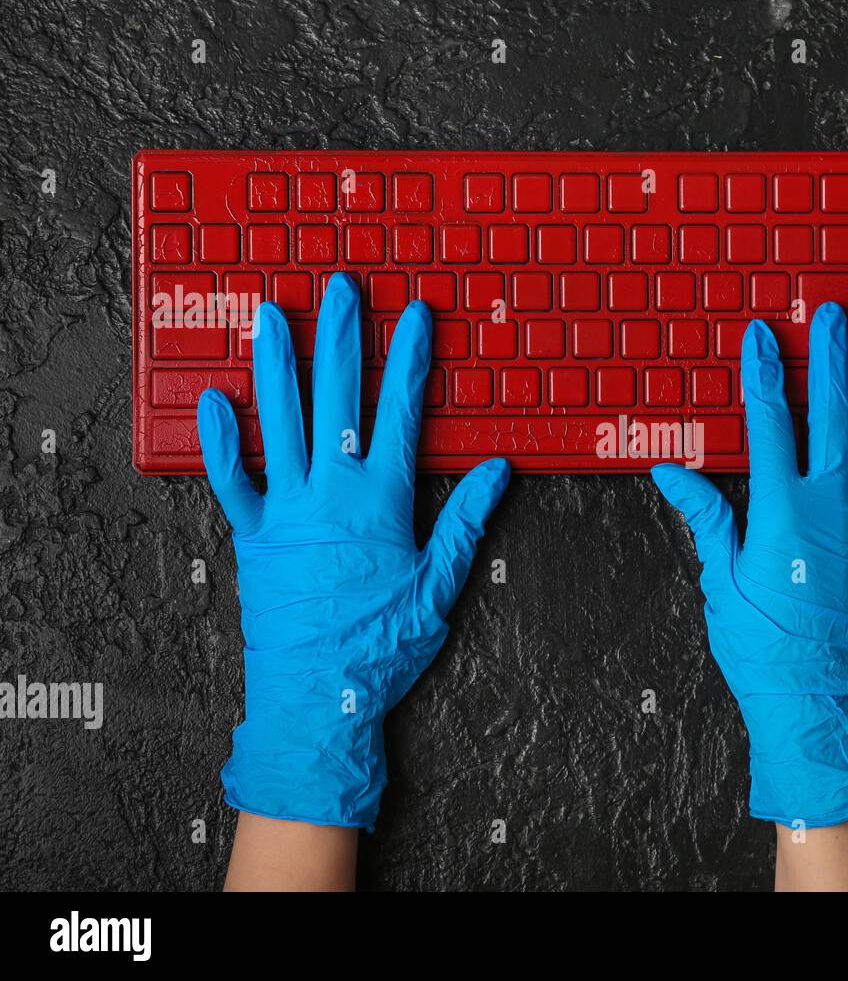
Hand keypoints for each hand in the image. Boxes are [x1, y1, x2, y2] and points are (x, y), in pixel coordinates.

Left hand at [198, 272, 508, 829]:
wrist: (319, 695)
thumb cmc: (383, 644)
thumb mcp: (440, 583)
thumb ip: (465, 519)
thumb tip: (499, 470)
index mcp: (382, 498)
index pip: (399, 409)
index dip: (408, 357)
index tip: (414, 314)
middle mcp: (331, 490)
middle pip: (336, 397)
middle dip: (341, 337)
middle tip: (340, 288)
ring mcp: (287, 509)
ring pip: (279, 421)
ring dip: (277, 364)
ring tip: (270, 314)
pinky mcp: (254, 536)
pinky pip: (232, 479)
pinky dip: (221, 441)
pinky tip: (213, 401)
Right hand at [652, 302, 847, 826]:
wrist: (808, 695)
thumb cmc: (757, 643)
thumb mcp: (717, 578)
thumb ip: (706, 517)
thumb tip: (672, 472)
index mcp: (779, 512)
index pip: (769, 428)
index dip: (765, 378)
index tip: (763, 336)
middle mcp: (828, 511)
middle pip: (831, 422)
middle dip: (832, 364)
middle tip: (837, 316)